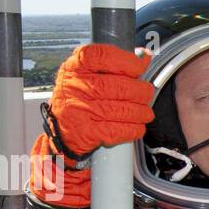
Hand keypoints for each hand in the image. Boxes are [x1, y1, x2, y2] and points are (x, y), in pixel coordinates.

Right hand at [29, 44, 152, 208]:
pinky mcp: (81, 134)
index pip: (98, 55)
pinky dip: (129, 130)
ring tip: (144, 115)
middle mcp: (70, 87)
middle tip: (147, 95)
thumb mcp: (90, 86)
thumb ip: (113, 71)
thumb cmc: (82, 116)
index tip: (139, 63)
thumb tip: (143, 56)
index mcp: (72, 69)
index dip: (122, 58)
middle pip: (112, 83)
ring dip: (137, 111)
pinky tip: (135, 130)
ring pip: (115, 106)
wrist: (60, 153)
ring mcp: (74, 111)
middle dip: (136, 90)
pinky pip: (113, 130)